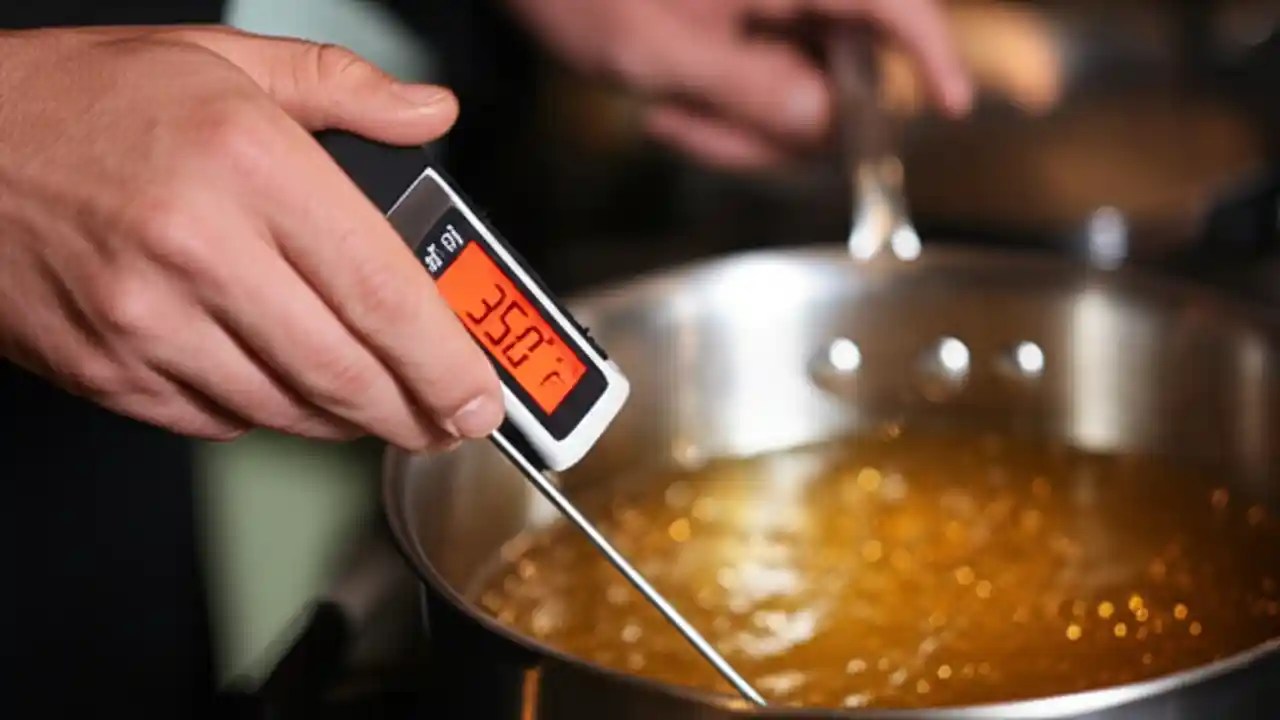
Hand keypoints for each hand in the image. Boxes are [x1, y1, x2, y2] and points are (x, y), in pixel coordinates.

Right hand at [0, 26, 503, 449]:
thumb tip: (427, 110)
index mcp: (249, 166)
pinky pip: (219, 421)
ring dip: (349, 419)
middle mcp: (198, 251)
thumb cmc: (86, 101)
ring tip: (382, 404)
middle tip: (450, 421)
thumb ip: (343, 88)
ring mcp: (146, 322)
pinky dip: (271, 415)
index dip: (447, 361)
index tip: (482, 396)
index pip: (381, 291)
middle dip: (417, 413)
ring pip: (287, 410)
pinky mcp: (107, 370)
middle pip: (345, 372)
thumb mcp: (224, 61)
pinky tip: (288, 388)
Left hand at [506, 0, 971, 169]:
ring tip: (675, 114)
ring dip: (744, 123)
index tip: (954, 101)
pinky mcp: (746, 23)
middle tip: (708, 134)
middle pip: (844, 66)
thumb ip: (752, 93)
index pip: (895, 3)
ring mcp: (769, 6)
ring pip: (800, 84)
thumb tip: (825, 126)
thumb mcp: (663, 53)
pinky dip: (729, 108)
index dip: (933, 53)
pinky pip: (764, 78)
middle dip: (786, 124)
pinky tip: (678, 106)